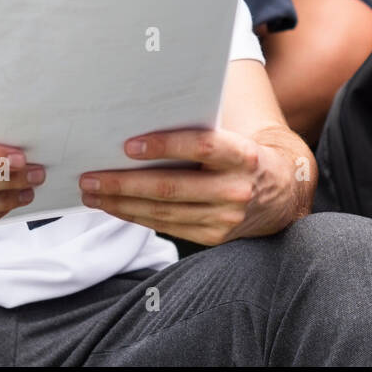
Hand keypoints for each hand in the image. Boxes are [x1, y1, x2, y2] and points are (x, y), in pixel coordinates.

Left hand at [79, 129, 302, 245]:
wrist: (282, 192)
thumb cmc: (243, 156)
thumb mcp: (233, 138)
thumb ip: (199, 135)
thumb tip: (139, 135)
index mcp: (243, 156)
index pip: (202, 147)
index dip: (165, 145)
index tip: (128, 145)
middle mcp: (237, 189)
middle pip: (172, 187)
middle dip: (124, 183)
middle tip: (89, 178)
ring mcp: (226, 218)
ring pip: (164, 212)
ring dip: (122, 204)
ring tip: (92, 194)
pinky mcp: (215, 237)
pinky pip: (168, 227)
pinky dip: (138, 217)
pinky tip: (116, 208)